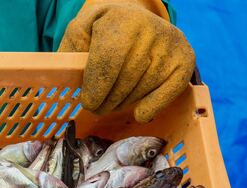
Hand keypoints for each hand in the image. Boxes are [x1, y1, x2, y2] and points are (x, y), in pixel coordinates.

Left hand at [60, 0, 194, 122]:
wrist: (142, 19)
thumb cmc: (107, 30)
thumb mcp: (83, 30)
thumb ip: (70, 51)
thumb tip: (61, 79)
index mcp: (121, 20)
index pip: (107, 64)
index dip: (95, 90)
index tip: (88, 102)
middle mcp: (149, 30)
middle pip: (124, 83)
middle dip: (107, 102)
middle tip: (99, 106)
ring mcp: (170, 46)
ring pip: (141, 92)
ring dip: (124, 104)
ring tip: (116, 99)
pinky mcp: (185, 61)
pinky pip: (164, 97)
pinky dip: (149, 108)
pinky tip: (138, 110)